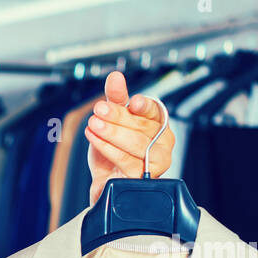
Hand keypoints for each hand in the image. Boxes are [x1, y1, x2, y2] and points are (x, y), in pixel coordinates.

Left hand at [85, 70, 175, 204]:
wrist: (105, 180)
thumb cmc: (113, 150)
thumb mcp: (112, 121)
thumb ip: (116, 99)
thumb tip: (115, 76)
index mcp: (158, 124)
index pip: (155, 111)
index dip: (144, 106)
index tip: (132, 102)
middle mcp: (163, 142)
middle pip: (142, 126)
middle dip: (118, 117)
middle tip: (98, 110)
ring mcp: (157, 161)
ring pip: (136, 144)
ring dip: (112, 133)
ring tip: (94, 124)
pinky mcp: (145, 177)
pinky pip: (127, 161)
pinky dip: (108, 149)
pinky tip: (95, 139)